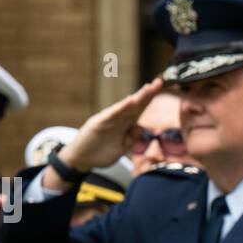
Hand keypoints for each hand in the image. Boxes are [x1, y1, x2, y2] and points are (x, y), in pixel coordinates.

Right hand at [51, 78, 166, 184]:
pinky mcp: (99, 123)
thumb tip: (141, 126)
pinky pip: (112, 115)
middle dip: (147, 94)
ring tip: (149, 88)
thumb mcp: (122, 147)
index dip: (150, 99)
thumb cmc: (101, 152)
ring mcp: (109, 120)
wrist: (81, 159)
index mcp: (124, 124)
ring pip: (126, 108)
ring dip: (137, 98)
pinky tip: (130, 101)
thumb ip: (132, 138)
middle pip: (135, 105)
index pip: (140, 109)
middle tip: (159, 82)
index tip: (161, 88)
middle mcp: (118, 119)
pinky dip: (121, 108)